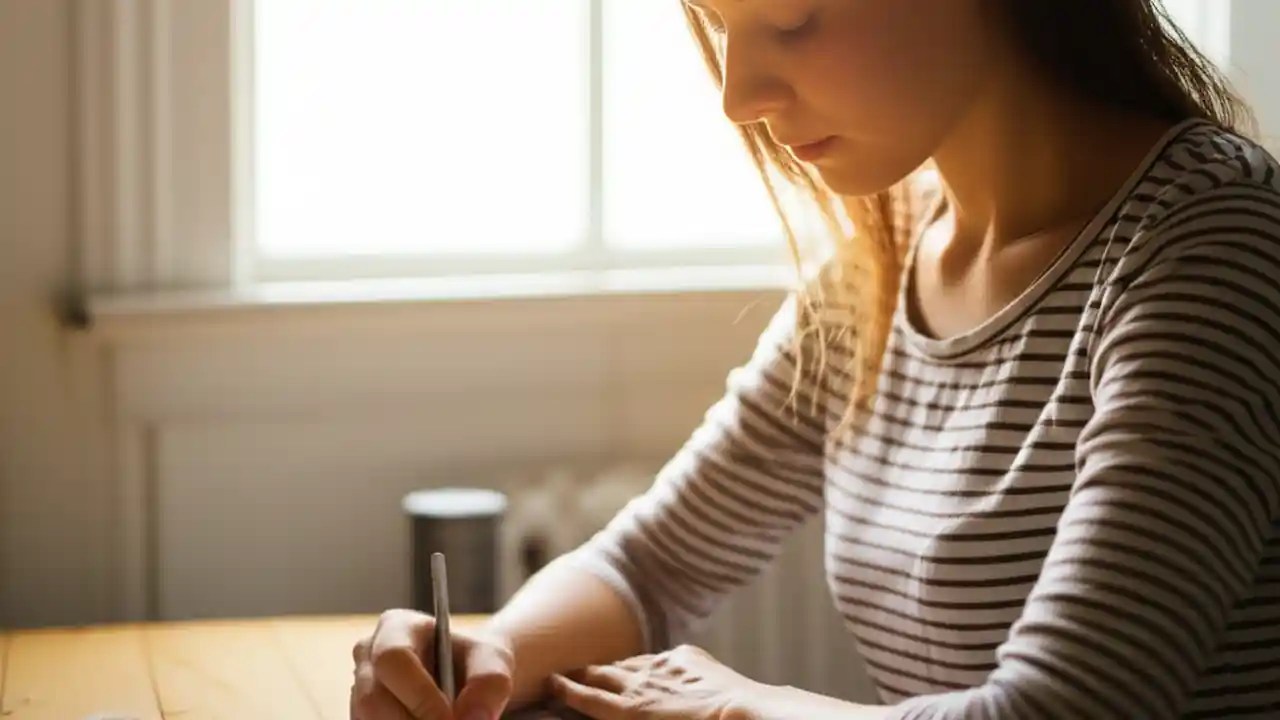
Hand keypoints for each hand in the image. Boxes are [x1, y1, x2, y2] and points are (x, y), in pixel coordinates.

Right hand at [351, 608, 515, 719]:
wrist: (467, 678)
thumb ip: (489, 683)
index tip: (450, 719)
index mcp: (396, 627)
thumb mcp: (494, 661)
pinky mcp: (360, 715)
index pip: (393, 659)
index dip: (419, 695)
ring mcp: (358, 688)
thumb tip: (472, 719)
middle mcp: (368, 655)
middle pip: (372, 699)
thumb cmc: (475, 662)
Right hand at [548, 644, 764, 719]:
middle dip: (581, 674)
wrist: (744, 713)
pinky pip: (659, 659)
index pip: (587, 699)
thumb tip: (612, 711)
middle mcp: (640, 685)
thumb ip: (624, 715)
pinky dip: (649, 665)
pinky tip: (651, 670)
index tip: (550, 681)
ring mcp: (663, 666)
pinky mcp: (686, 657)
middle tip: (566, 673)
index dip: (565, 690)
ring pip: (628, 664)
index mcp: (630, 712)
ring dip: (614, 669)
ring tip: (603, 672)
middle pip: (600, 674)